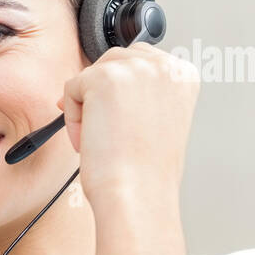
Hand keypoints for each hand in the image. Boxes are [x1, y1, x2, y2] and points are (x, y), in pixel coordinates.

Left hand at [56, 42, 199, 208]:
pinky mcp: (104, 77)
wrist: (138, 193)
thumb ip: (142, 92)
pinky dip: (72, 118)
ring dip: (87, 107)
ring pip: (89, 75)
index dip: (119, 93)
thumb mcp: (160, 118)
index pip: (138, 62)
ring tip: (102, 139)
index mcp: (183, 74)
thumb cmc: (146, 170)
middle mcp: (165, 65)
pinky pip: (70, 89)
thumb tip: (101, 81)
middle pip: (111, 61)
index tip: (118, 119)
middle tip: (107, 135)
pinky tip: (90, 140)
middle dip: (100, 98)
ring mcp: (135, 68)